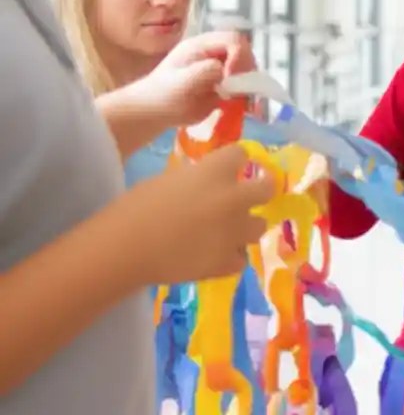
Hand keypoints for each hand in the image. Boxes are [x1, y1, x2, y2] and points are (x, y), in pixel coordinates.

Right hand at [111, 144, 275, 283]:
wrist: (125, 248)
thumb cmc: (135, 207)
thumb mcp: (169, 179)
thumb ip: (198, 178)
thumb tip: (208, 184)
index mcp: (216, 170)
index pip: (240, 154)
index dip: (234, 160)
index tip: (231, 166)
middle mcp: (234, 198)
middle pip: (267, 188)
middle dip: (261, 188)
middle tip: (252, 193)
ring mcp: (234, 232)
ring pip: (259, 226)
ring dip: (245, 226)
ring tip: (227, 231)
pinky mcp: (227, 261)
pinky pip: (241, 258)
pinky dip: (231, 257)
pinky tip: (216, 256)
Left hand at [137, 31, 255, 126]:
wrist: (155, 113)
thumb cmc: (163, 95)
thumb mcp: (181, 81)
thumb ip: (204, 71)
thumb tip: (224, 70)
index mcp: (203, 46)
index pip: (233, 40)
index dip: (239, 55)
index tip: (231, 76)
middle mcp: (215, 55)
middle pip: (245, 53)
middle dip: (247, 70)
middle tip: (241, 89)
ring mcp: (221, 70)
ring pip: (248, 71)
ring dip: (250, 85)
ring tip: (246, 102)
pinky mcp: (225, 87)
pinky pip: (244, 88)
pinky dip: (248, 97)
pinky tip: (246, 108)